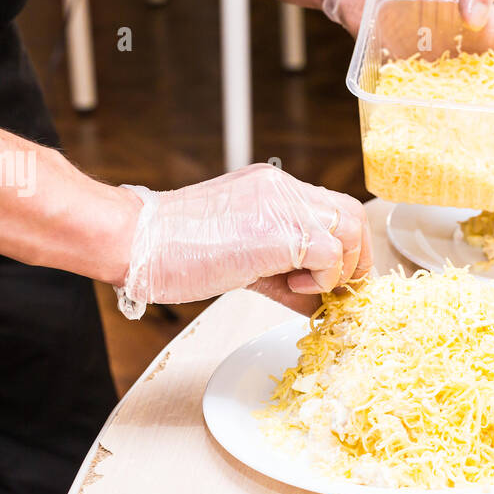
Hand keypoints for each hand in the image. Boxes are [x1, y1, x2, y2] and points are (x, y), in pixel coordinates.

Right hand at [115, 164, 370, 318]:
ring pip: (351, 230)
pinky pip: (329, 254)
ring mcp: (283, 206)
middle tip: (336, 292)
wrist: (137, 240)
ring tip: (302, 286)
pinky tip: (289, 285)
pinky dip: (321, 279)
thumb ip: (282, 276)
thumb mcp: (242, 257)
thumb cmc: (175, 250)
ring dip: (338, 269)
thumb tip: (316, 304)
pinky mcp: (278, 231)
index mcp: (274, 190)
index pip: (335, 209)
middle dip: (357, 261)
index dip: (347, 249)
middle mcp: (283, 189)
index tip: (338, 281)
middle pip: (353, 215)